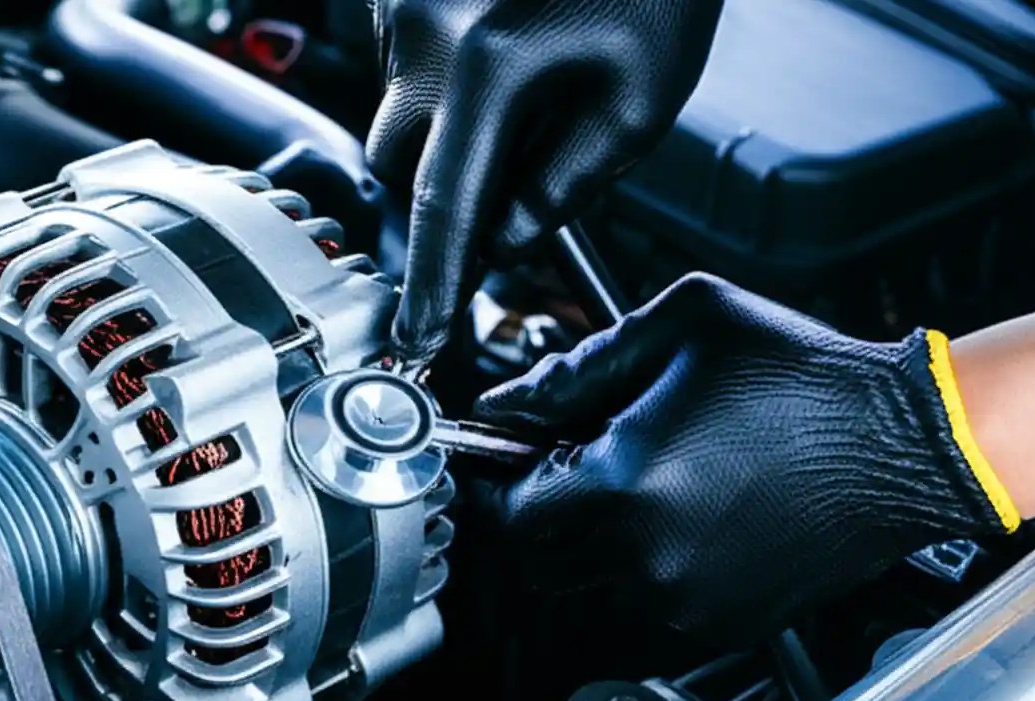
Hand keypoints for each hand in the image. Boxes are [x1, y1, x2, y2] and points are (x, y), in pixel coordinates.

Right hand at [366, 0, 724, 361]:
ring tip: (529, 89)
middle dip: (442, 189)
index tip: (421, 335)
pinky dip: (443, 80)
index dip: (433, 282)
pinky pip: (403, 57)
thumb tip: (505, 236)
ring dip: (448, 127)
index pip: (446, 207)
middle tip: (509, 181)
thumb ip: (561, 184)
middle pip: (400, 162)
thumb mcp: (635, 101)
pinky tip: (507, 51)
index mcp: (487, 65)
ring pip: (400, 107)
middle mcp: (426, 26)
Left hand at [472, 273, 1018, 656]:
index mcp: (624, 481)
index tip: (511, 461)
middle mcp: (649, 553)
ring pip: (593, 583)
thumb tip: (510, 399)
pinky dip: (649, 564)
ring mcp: (688, 596)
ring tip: (647, 480)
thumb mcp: (678, 327)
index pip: (510, 511)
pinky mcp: (725, 619)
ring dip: (595, 539)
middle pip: (540, 559)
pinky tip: (689, 509)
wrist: (902, 442)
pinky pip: (651, 601)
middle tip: (572, 466)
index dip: (502, 481)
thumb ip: (575, 366)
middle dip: (541, 512)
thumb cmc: (801, 376)